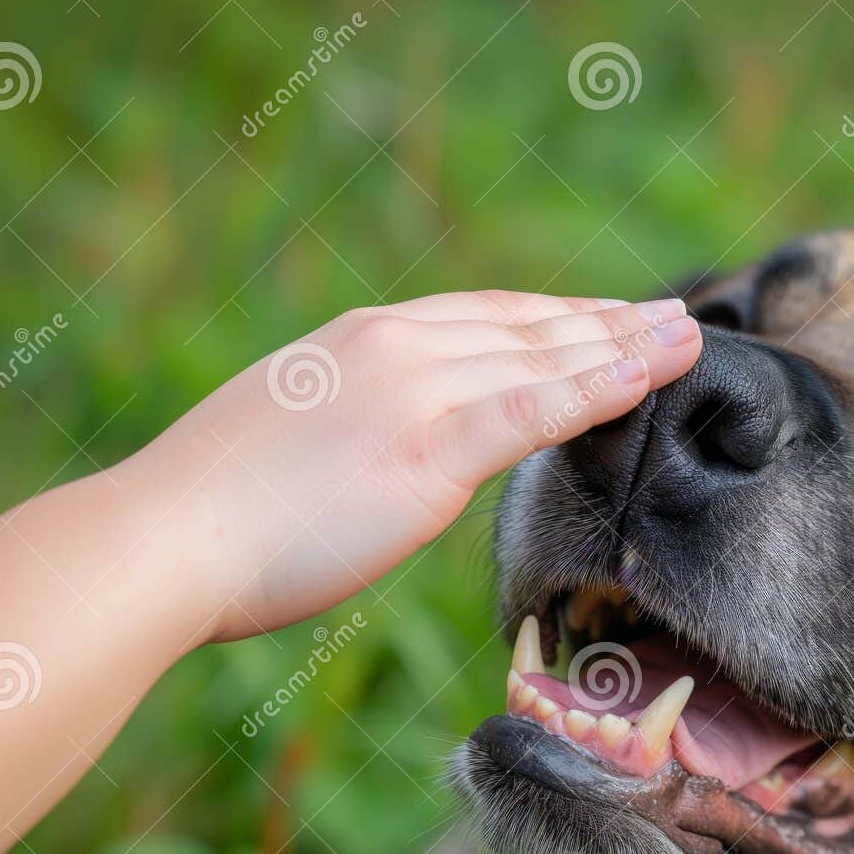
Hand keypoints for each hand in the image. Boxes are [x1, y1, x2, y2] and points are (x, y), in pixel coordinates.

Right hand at [130, 290, 700, 640]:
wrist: (163, 538)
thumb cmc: (217, 510)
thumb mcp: (297, 434)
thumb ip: (361, 421)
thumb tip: (396, 442)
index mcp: (366, 339)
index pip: (491, 315)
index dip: (563, 316)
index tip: (613, 316)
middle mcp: (399, 345)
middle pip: (533, 325)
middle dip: (612, 321)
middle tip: (677, 317)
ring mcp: (415, 389)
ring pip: (548, 356)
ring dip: (629, 344)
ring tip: (690, 337)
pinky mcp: (426, 447)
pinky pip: (537, 408)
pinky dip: (603, 386)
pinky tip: (654, 374)